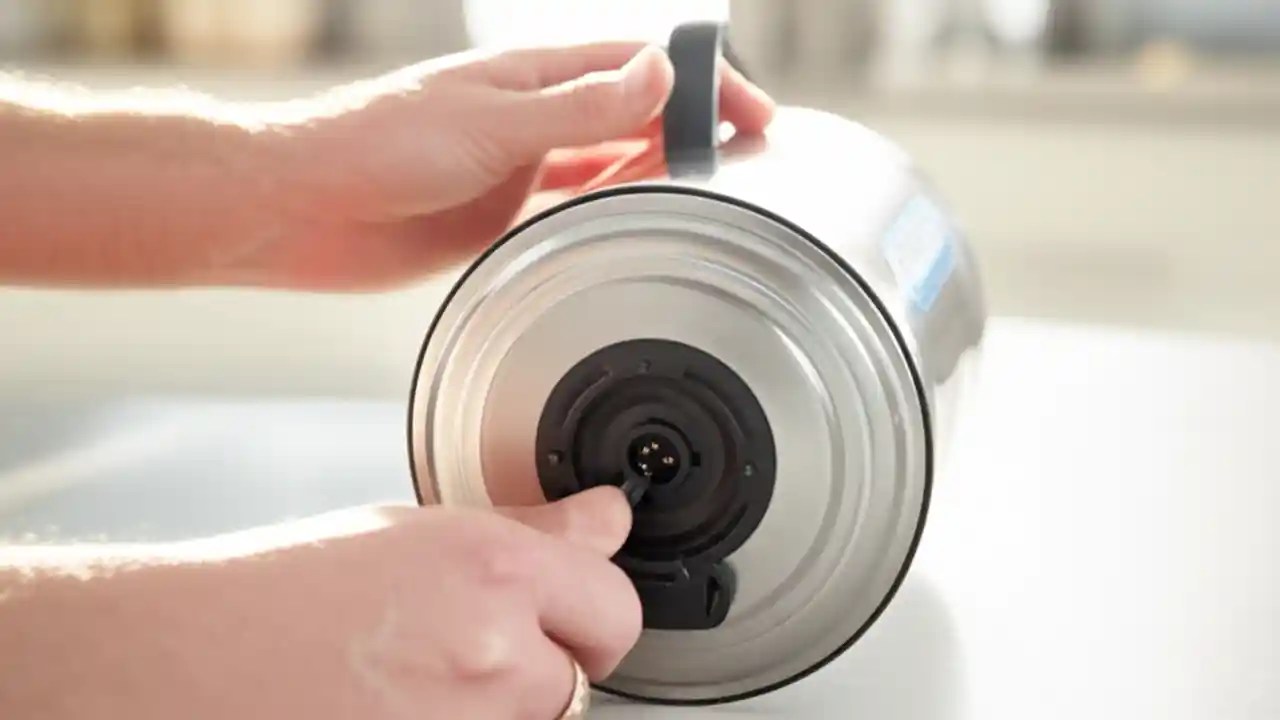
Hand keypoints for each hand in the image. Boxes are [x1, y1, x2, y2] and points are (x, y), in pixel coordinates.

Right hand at [0, 487, 639, 719]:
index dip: (587, 609)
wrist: (176, 666)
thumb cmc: (271, 595)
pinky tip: (392, 708)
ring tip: (406, 681)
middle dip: (535, 664)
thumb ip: (529, 536)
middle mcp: (491, 655)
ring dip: (491, 707)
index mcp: (492, 571)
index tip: (562, 609)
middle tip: (452, 646)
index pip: (617, 607)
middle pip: (579, 678)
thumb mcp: (408, 534)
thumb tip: (607, 519)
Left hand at [247, 42, 775, 289]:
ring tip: (712, 179)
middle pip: (631, 109)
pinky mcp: (500, 210)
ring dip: (659, 162)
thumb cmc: (377, 147)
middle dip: (691, 123)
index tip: (752, 112)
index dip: (700, 83)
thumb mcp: (492, 124)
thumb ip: (580, 106)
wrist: (301, 208)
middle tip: (751, 152)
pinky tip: (638, 208)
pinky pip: (573, 200)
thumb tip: (660, 71)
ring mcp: (517, 162)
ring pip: (608, 155)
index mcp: (530, 75)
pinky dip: (613, 201)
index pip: (637, 66)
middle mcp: (530, 113)